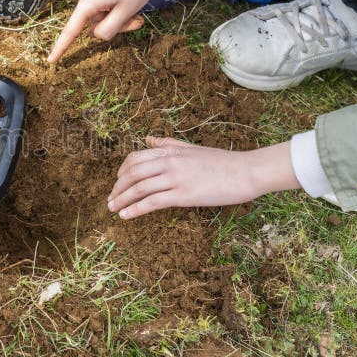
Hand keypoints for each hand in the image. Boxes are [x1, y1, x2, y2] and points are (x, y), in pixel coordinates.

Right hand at [47, 0, 195, 62]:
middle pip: (94, 20)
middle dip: (113, 23)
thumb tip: (97, 34)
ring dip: (116, 12)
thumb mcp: (125, 13)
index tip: (50, 61)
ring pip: (100, 9)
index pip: (72, 30)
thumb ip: (108, 30)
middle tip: (136, 20)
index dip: (61, 47)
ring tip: (135, 4)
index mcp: (89, 1)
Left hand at [107, 137, 299, 218]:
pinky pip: (152, 202)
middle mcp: (170, 162)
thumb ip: (168, 145)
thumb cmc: (222, 162)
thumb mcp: (192, 148)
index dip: (122, 171)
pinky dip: (135, 209)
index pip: (135, 158)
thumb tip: (148, 139)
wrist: (247, 171)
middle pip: (132, 173)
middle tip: (110, 199)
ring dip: (122, 199)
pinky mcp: (183, 195)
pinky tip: (126, 216)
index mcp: (171, 151)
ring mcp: (176, 178)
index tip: (117, 182)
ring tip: (113, 209)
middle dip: (118, 187)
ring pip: (139, 188)